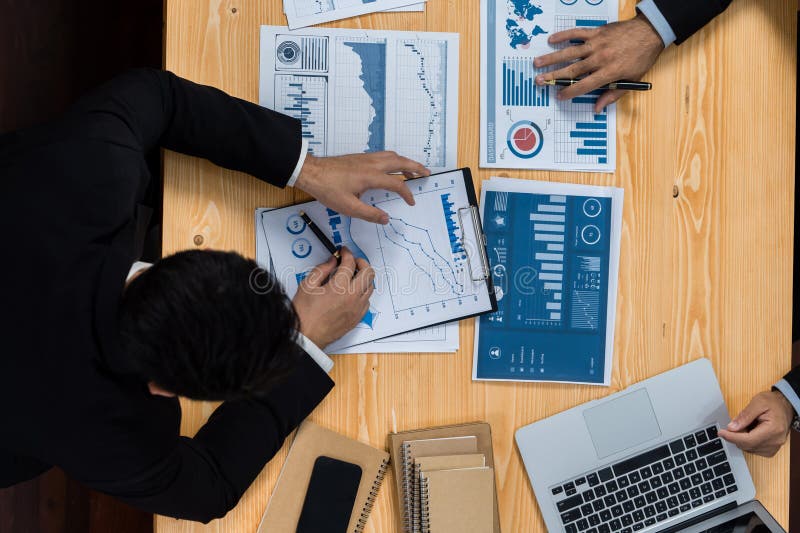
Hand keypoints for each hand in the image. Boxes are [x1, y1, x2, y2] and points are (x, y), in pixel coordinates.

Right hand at [292, 247, 374, 347]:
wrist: (307, 336)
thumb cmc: (304, 314)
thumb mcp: (307, 285)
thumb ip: (322, 269)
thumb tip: (332, 261)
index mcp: (339, 287)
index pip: (350, 263)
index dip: (347, 253)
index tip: (343, 252)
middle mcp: (352, 297)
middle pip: (368, 272)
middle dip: (361, 262)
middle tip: (352, 261)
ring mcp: (357, 308)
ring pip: (371, 287)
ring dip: (364, 277)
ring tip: (353, 276)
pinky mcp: (357, 317)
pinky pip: (367, 300)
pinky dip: (363, 292)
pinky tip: (353, 292)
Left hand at [295, 151, 429, 223]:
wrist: (311, 172)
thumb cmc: (327, 189)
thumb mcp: (348, 207)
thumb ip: (369, 214)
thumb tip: (386, 219)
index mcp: (371, 176)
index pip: (396, 183)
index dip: (406, 193)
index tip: (411, 202)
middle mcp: (371, 163)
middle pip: (400, 161)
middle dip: (415, 167)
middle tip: (426, 173)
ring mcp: (365, 158)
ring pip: (392, 156)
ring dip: (405, 161)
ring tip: (412, 170)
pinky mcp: (359, 157)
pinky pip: (383, 155)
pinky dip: (394, 159)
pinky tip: (391, 166)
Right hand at [533, 14, 663, 112]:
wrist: (650, 32)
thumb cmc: (642, 57)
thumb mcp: (632, 80)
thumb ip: (613, 95)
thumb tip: (598, 108)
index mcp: (609, 71)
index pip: (585, 85)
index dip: (570, 92)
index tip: (559, 96)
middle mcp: (600, 57)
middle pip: (572, 69)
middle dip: (553, 76)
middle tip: (539, 81)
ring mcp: (597, 43)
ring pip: (570, 52)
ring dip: (552, 57)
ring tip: (538, 63)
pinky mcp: (597, 32)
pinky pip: (577, 33)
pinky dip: (564, 35)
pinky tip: (551, 40)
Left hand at [718, 391, 794, 456]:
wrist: (785, 405)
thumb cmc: (773, 402)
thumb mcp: (758, 402)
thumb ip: (744, 416)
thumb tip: (731, 427)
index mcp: (773, 429)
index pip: (748, 440)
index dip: (732, 437)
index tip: (721, 433)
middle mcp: (775, 441)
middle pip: (748, 445)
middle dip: (736, 436)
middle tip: (733, 425)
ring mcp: (775, 446)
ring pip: (750, 449)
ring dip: (742, 439)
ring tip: (746, 426)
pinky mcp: (772, 449)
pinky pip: (755, 450)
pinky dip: (748, 443)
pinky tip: (750, 432)